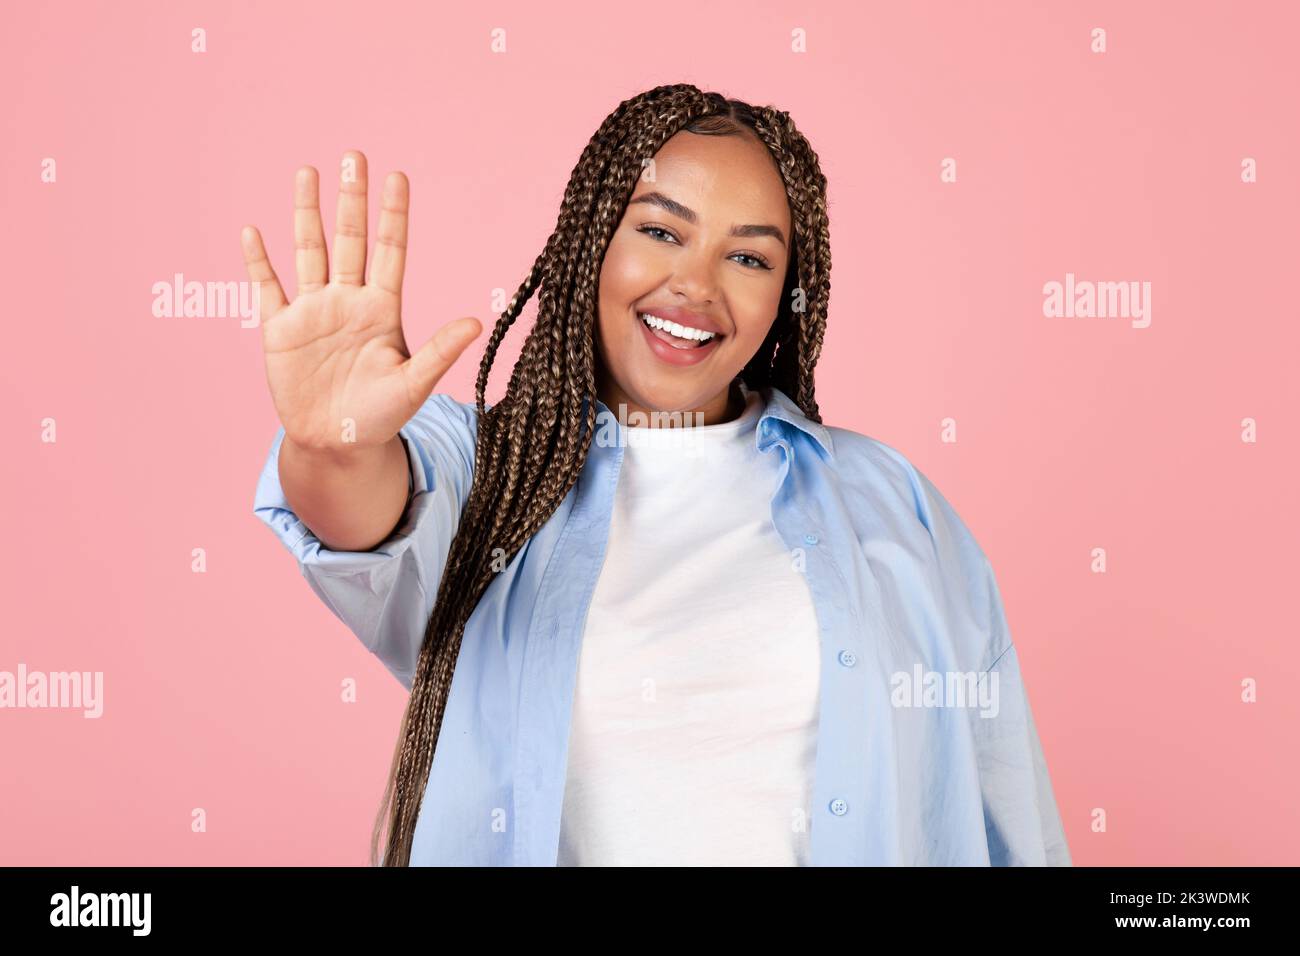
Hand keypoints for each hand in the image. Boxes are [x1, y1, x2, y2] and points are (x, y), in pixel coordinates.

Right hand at [241, 151, 480, 453]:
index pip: (389, 251)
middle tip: (354, 155)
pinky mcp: (280, 330)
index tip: (397, 176)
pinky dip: (259, 261)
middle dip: (352, 198)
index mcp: (382, 310)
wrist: (337, 444)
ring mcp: (313, 312)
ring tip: (307, 172)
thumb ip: (439, 351)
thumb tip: (476, 321)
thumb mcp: (414, 385)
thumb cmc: (381, 416)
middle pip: (350, 239)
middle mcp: (348, 301)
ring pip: (309, 251)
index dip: (393, 215)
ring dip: (307, 213)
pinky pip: (268, 288)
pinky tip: (254, 231)